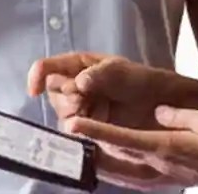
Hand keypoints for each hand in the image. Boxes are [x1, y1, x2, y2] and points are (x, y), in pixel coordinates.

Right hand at [27, 53, 175, 131]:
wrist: (163, 107)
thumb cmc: (141, 81)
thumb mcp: (122, 71)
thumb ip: (99, 75)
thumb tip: (78, 82)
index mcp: (78, 65)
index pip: (48, 68)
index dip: (37, 76)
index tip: (34, 89)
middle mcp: (74, 86)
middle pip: (53, 92)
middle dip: (64, 97)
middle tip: (82, 100)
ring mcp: (81, 108)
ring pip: (62, 113)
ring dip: (73, 114)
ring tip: (92, 111)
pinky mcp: (88, 128)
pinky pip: (74, 131)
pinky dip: (80, 130)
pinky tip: (94, 127)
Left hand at [64, 106, 197, 191]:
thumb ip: (179, 116)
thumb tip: (157, 111)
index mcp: (169, 149)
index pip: (124, 140)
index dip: (97, 133)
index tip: (75, 125)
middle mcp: (163, 167)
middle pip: (117, 161)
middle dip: (90, 151)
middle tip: (66, 140)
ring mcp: (168, 178)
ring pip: (124, 174)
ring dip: (101, 165)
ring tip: (80, 154)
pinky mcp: (175, 182)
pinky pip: (139, 181)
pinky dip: (121, 174)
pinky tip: (114, 169)